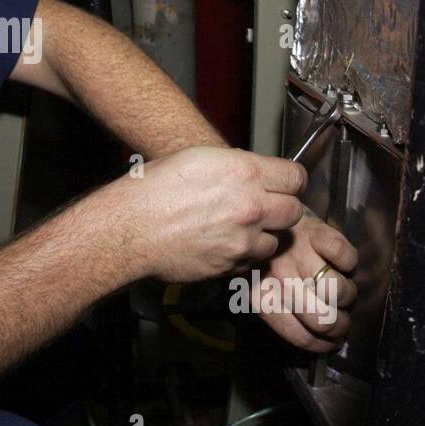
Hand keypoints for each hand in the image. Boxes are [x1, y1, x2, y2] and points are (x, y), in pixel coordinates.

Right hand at [93, 145, 307, 284]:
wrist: (128, 229)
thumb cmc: (152, 191)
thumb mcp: (197, 160)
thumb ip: (235, 166)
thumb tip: (254, 173)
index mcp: (243, 172)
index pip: (296, 177)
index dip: (290, 182)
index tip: (284, 185)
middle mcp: (250, 205)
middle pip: (294, 211)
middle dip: (282, 209)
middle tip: (264, 208)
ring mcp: (243, 239)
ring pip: (276, 240)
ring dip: (263, 235)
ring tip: (236, 229)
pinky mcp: (231, 265)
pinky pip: (252, 261)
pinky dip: (243, 256)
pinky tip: (221, 244)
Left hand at [251, 209, 358, 351]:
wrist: (261, 211)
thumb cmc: (263, 254)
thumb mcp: (256, 286)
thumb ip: (281, 312)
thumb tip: (318, 338)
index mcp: (262, 296)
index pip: (299, 335)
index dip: (324, 344)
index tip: (333, 342)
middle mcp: (281, 277)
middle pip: (323, 319)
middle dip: (340, 326)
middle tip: (343, 321)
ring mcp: (299, 253)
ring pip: (339, 291)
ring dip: (347, 296)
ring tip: (341, 292)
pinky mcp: (317, 231)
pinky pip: (346, 256)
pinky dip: (349, 262)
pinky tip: (340, 264)